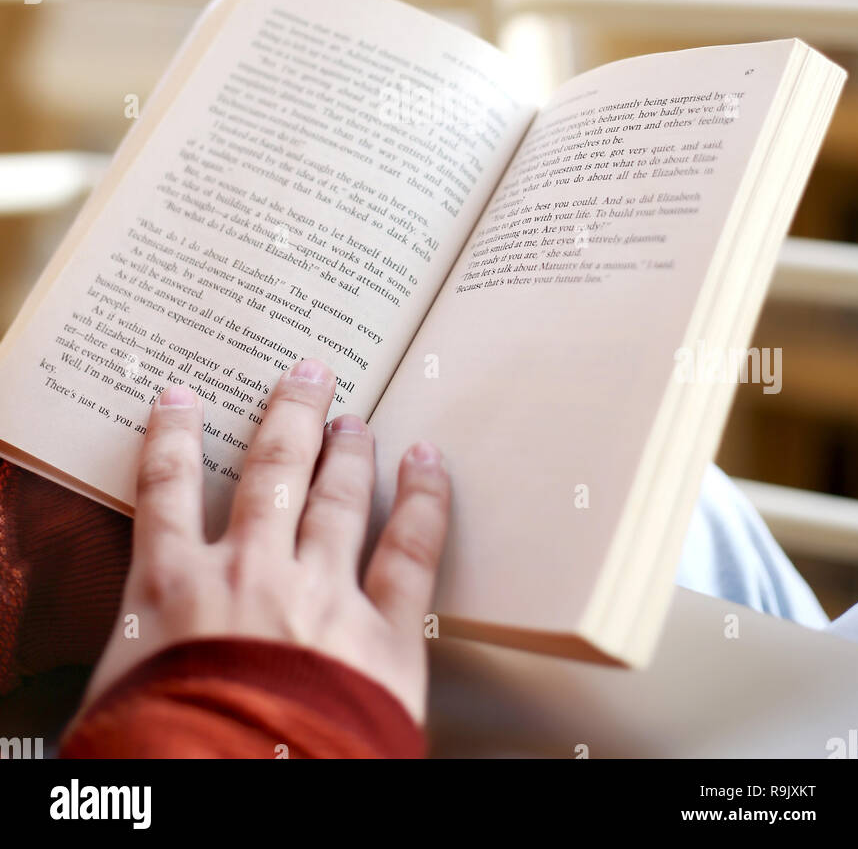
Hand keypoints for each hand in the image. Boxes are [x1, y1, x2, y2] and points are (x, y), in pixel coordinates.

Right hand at [81, 359, 448, 722]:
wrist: (232, 796)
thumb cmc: (162, 757)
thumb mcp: (117, 691)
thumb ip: (139, 645)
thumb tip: (146, 644)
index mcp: (173, 588)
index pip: (167, 490)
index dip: (174, 437)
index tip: (182, 398)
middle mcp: (250, 573)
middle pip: (272, 472)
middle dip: (291, 417)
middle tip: (310, 374)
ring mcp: (322, 596)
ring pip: (339, 498)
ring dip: (349, 451)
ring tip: (357, 418)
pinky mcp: (385, 637)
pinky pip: (411, 552)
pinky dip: (422, 500)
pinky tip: (427, 463)